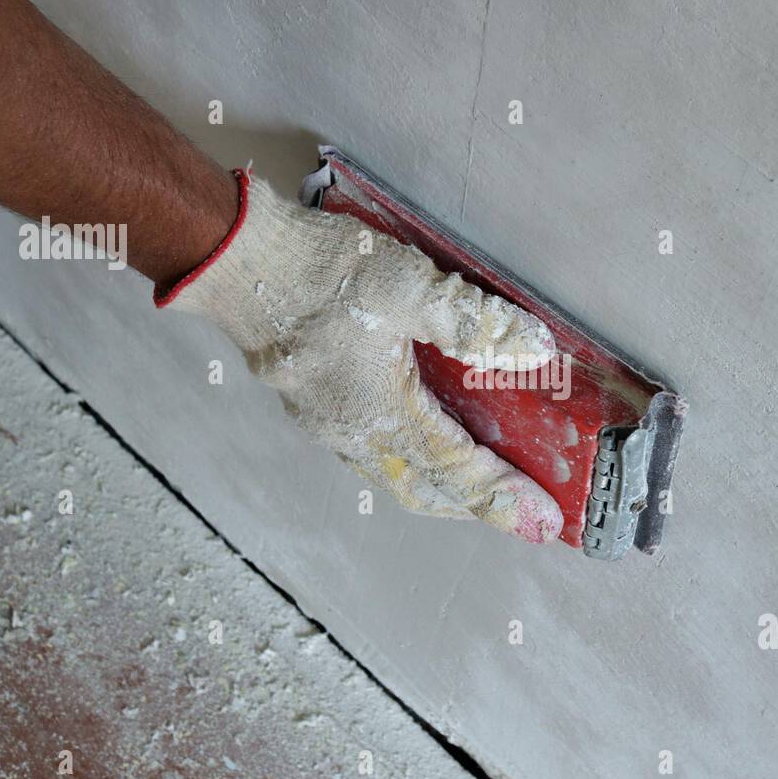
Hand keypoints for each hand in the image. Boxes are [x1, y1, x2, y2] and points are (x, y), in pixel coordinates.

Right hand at [158, 171, 563, 543]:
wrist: (236, 259)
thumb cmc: (317, 271)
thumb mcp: (410, 286)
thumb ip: (474, 322)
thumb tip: (533, 350)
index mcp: (380, 414)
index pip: (457, 472)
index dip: (504, 497)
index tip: (541, 519)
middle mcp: (352, 433)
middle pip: (425, 491)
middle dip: (476, 507)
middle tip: (520, 515)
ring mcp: (327, 423)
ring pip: (395, 477)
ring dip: (441, 491)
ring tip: (479, 490)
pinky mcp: (312, 404)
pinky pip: (371, 455)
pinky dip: (410, 464)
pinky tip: (421, 443)